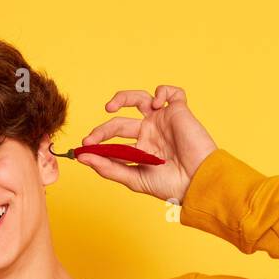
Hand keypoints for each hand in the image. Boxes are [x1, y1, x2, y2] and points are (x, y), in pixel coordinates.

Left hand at [75, 85, 217, 202]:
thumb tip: (82, 157)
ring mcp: (162, 121)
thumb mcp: (134, 178)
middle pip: (119, 124)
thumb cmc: (170, 186)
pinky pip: (170, 92)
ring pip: (138, 99)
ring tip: (110, 107)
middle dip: (102, 130)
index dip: (97, 143)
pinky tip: (155, 105)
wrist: (197, 181)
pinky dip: (161, 92)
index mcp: (139, 149)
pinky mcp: (178, 111)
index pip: (113, 142)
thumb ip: (108, 168)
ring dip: (122, 97)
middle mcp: (149, 133)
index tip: (82, 149)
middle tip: (91, 139)